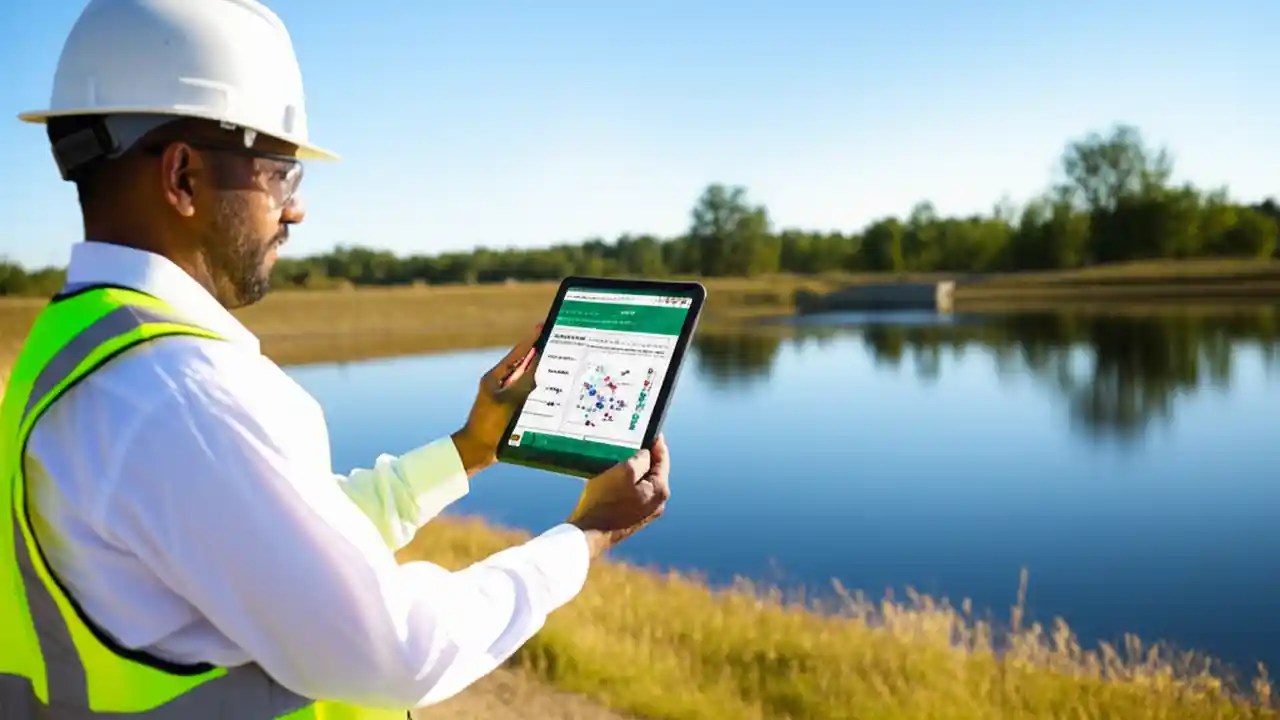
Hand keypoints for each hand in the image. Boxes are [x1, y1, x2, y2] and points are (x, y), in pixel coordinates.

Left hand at [451, 323, 541, 475]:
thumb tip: (539, 363)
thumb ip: (525, 381)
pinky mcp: (512, 410)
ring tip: (559, 360)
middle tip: (556, 340)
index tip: (542, 326)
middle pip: (523, 365)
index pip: (516, 354)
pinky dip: (540, 389)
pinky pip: (529, 395)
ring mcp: (506, 397)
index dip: (530, 340)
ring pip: (528, 380)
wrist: (477, 450)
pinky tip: (554, 388)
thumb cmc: (489, 425)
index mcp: (495, 377)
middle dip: (539, 353)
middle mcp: (500, 384)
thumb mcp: (509, 400)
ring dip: (541, 371)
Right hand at [568, 435, 671, 556]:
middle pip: (653, 471)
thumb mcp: (625, 471)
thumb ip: (641, 458)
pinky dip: (626, 484)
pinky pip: (633, 494)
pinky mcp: (632, 519)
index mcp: (660, 490)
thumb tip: (646, 454)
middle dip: (643, 457)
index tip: (649, 430)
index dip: (655, 442)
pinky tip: (612, 480)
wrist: (587, 534)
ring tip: (619, 459)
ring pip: (643, 483)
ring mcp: (646, 513)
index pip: (663, 458)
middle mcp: (657, 503)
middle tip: (630, 443)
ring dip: (633, 471)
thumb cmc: (605, 501)